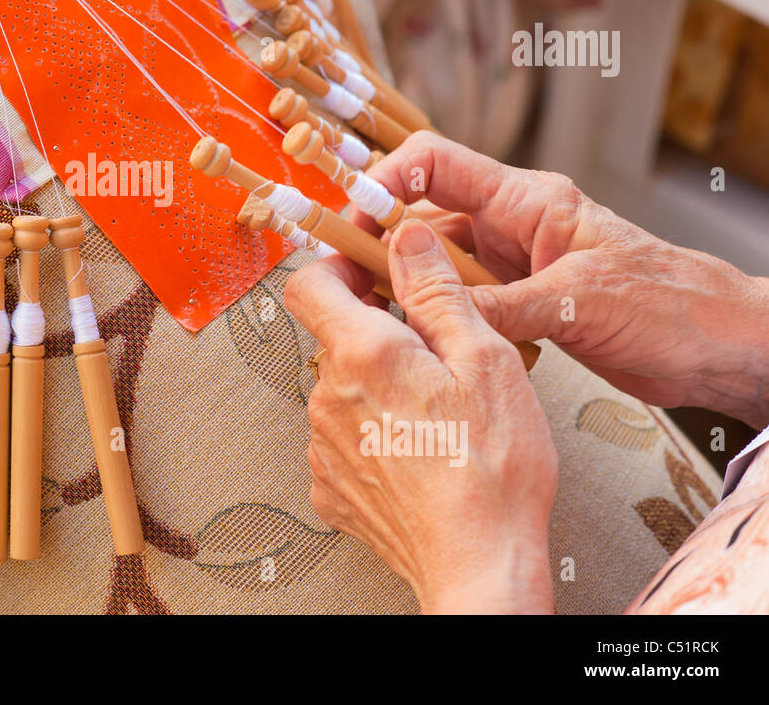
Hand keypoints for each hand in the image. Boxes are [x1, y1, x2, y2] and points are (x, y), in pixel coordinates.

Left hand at [287, 219, 557, 613]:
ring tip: (437, 407)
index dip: (339, 265)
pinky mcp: (331, 485)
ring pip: (341, 387)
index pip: (310, 282)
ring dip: (377, 382)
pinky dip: (373, 430)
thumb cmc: (492, 468)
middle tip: (434, 342)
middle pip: (333, 336)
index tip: (374, 267)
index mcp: (362, 353)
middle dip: (376, 327)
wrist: (479, 564)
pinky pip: (343, 436)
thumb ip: (436, 291)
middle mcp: (328, 395)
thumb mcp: (483, 359)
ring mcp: (323, 444)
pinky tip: (418, 448)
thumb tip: (406, 238)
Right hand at [353, 131, 768, 428]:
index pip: (436, 164)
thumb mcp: (578, 300)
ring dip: (404, 287)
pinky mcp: (518, 305)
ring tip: (373, 316)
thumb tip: (429, 310)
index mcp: (526, 201)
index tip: (354, 218)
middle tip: (345, 280)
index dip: (386, 181)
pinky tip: (419, 340)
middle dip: (380, 244)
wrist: (719, 347)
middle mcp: (511, 227)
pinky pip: (458, 303)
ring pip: (434, 266)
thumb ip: (499, 306)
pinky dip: (434, 318)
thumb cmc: (672, 304)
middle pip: (422, 219)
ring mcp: (511, 267)